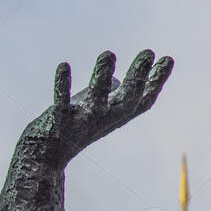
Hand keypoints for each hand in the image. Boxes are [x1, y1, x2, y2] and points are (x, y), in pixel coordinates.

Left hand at [26, 49, 171, 166]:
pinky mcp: (56, 123)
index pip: (142, 101)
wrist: (43, 159)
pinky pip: (61, 104)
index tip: (167, 59)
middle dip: (138, 77)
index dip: (156, 82)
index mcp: (114, 117)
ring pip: (96, 101)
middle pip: (127, 101)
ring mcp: (80, 123)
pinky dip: (63, 85)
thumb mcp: (94, 111)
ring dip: (101, 77)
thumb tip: (115, 80)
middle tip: (147, 52)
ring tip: (108, 55)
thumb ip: (107, 96)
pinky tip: (63, 66)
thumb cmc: (71, 130)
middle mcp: (102, 121)